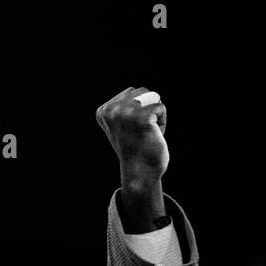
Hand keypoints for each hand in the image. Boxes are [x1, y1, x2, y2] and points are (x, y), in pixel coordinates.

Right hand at [96, 86, 168, 231]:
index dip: (139, 112)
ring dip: (156, 116)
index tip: (132, 132)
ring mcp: (125, 112)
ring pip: (153, 97)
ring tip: (147, 133)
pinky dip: (162, 123)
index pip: (132, 93)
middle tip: (142, 133)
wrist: (140, 174)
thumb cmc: (137, 150)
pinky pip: (161, 107)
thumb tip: (143, 93)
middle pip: (143, 91)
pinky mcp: (142, 117)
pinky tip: (153, 136)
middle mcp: (111, 110)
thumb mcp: (123, 126)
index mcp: (103, 111)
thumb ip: (124, 109)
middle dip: (149, 110)